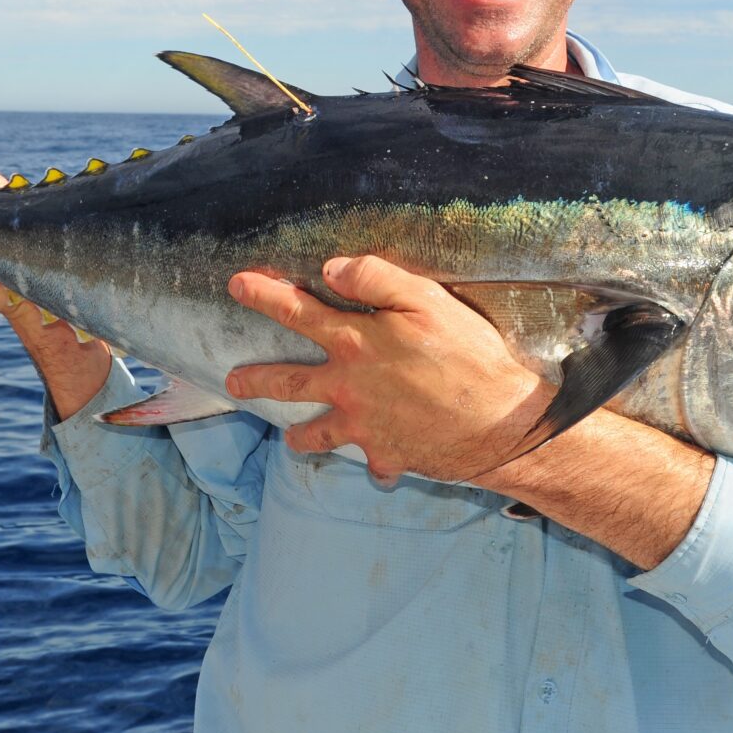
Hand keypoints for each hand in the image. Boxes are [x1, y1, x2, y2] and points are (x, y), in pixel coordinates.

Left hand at [224, 254, 552, 483]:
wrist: (500, 424)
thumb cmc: (468, 355)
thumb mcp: (428, 300)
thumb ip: (377, 278)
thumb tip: (331, 268)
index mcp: (356, 343)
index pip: (297, 313)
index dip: (264, 295)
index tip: (236, 285)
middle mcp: (349, 388)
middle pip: (289, 383)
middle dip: (256, 381)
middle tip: (232, 382)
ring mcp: (364, 428)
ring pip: (316, 434)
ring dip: (300, 435)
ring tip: (292, 437)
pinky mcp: (387, 455)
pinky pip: (371, 463)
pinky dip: (372, 463)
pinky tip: (375, 464)